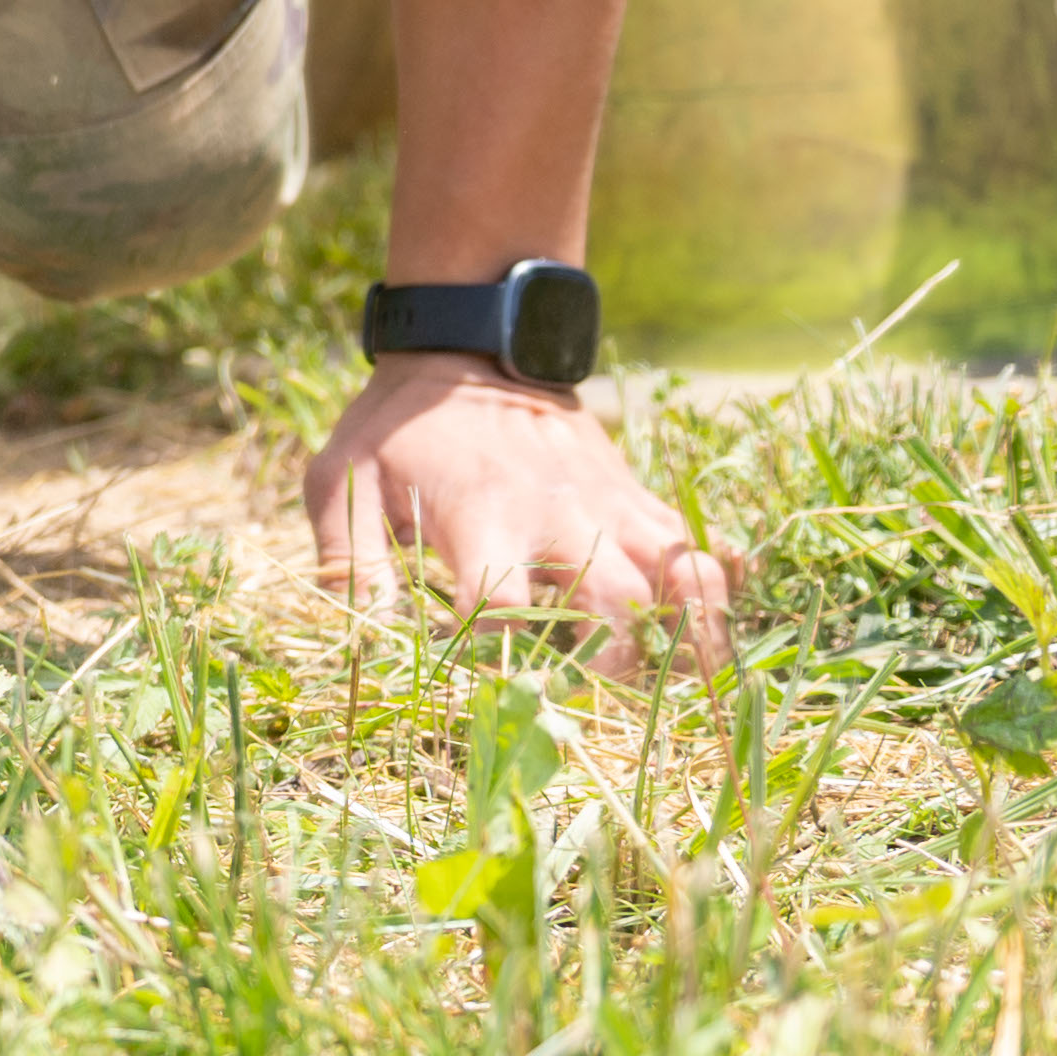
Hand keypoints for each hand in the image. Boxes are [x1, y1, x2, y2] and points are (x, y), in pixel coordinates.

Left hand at [305, 353, 734, 667]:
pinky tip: (711, 637)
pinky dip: (715, 596)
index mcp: (482, 516)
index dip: (499, 661)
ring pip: (677, 582)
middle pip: (613, 606)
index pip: (505, 608)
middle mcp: (559, 515)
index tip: (481, 689)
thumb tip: (366, 638)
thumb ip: (349, 559)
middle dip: (610, 666)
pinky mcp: (638, 500)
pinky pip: (699, 551)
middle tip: (589, 704)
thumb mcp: (342, 479)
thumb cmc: (396, 430)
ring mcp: (610, 506)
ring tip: (679, 690)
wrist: (467, 351)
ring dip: (684, 642)